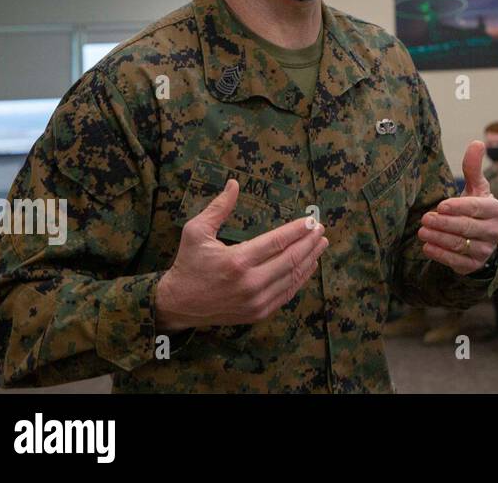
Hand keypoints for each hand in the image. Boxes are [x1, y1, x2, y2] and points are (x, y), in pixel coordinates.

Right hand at [156, 180, 327, 331]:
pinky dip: (300, 278)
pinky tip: (308, 266)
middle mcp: (250, 283)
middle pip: (291, 259)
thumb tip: (234, 183)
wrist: (176, 305)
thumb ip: (218, 207)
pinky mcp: (257, 313)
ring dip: (310, 259)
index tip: (311, 220)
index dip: (298, 230)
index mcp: (236, 261)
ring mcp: (255, 301)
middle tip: (321, 229)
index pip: (277, 242)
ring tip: (320, 244)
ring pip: (292, 277)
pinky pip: (286, 293)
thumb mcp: (196, 231)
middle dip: (309, 242)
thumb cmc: (187, 264)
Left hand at [418, 140, 497, 274]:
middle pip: (466, 227)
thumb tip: (477, 142)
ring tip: (422, 231)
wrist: (482, 240)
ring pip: (460, 245)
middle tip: (424, 218)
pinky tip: (427, 247)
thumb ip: (473, 168)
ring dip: (439, 238)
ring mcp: (485, 250)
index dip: (458, 207)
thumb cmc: (476, 208)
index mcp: (497, 210)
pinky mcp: (474, 265)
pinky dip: (440, 254)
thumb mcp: (476, 188)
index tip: (440, 206)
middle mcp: (495, 232)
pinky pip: (456, 261)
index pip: (476, 208)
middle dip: (444, 223)